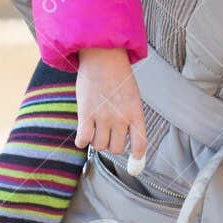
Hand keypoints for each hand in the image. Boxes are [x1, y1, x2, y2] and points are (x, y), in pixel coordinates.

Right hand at [76, 47, 148, 171]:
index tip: (135, 166)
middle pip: (116, 148)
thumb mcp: (131, 95)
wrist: (103, 56)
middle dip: (111, 144)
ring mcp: (103, 117)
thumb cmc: (118, 76)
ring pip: (99, 145)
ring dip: (97, 140)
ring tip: (96, 128)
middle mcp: (121, 117)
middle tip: (107, 133)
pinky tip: (83, 133)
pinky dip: (82, 140)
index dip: (138, 158)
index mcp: (136, 112)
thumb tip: (126, 139)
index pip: (140, 143)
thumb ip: (129, 116)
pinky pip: (83, 140)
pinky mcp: (85, 114)